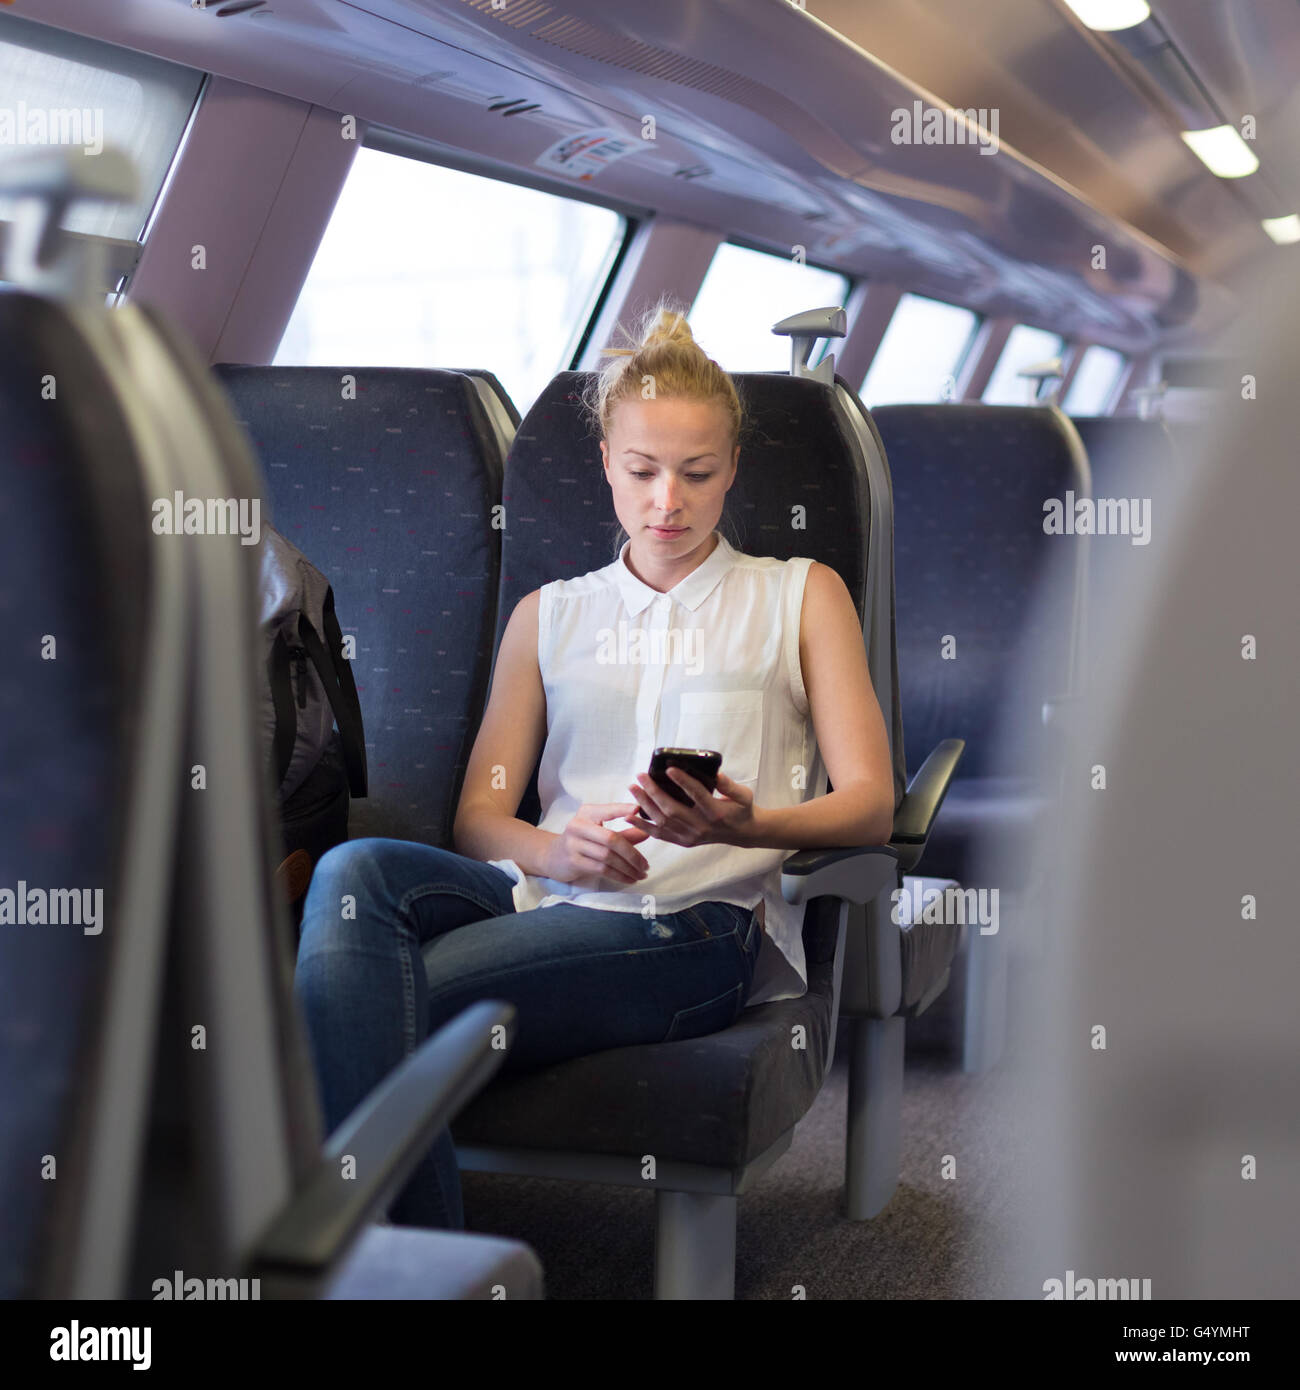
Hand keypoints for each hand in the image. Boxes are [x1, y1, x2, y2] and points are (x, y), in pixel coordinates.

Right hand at [545, 803, 650, 889]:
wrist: (552, 856)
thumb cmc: (581, 841)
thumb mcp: (600, 832)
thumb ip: (623, 832)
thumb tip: (647, 831)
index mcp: (587, 813)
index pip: (607, 810)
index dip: (622, 809)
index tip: (638, 809)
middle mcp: (578, 826)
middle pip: (611, 839)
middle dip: (632, 854)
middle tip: (646, 864)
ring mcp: (574, 844)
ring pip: (608, 857)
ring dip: (628, 868)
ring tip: (641, 874)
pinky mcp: (574, 861)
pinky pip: (601, 869)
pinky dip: (619, 875)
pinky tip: (629, 879)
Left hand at [625, 769, 756, 847]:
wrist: (742, 833)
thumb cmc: (741, 809)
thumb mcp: (743, 795)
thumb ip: (729, 785)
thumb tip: (716, 774)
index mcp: (716, 812)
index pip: (696, 795)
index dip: (682, 782)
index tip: (669, 769)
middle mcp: (701, 827)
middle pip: (672, 809)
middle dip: (653, 792)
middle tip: (641, 776)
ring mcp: (691, 836)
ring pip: (662, 822)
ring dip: (645, 805)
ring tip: (633, 788)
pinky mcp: (684, 842)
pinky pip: (660, 835)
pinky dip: (643, 825)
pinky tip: (629, 815)